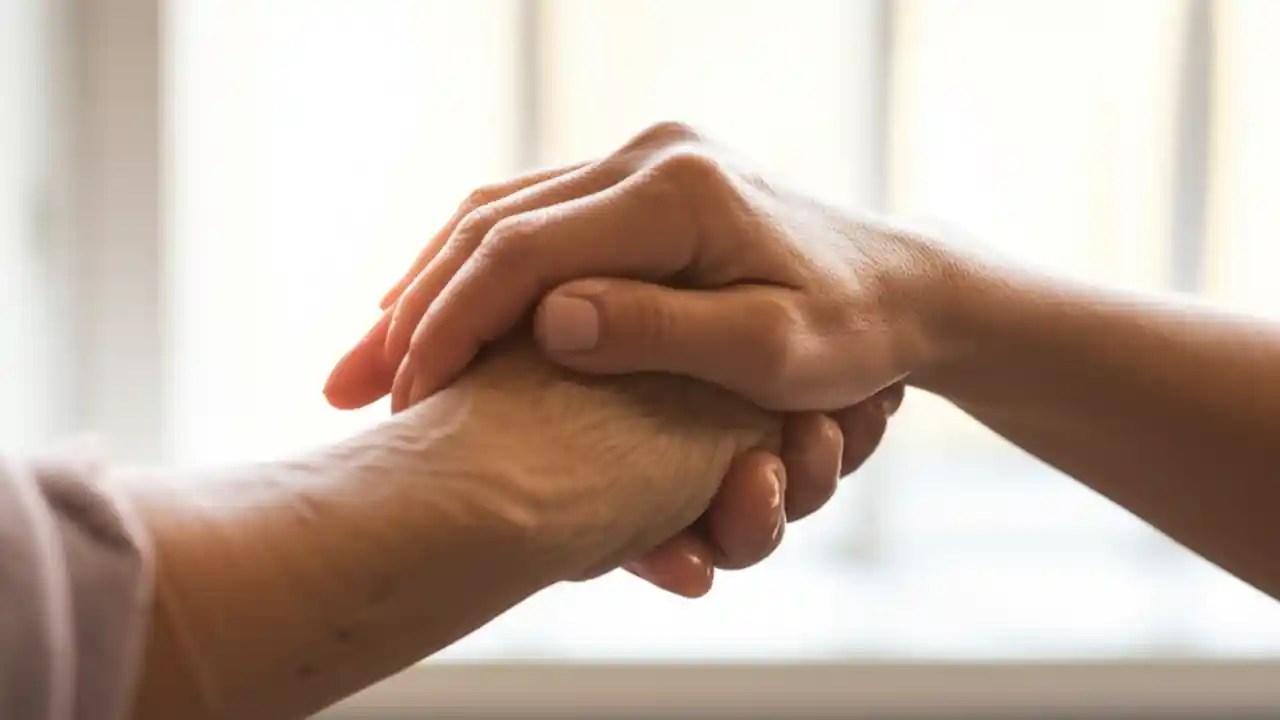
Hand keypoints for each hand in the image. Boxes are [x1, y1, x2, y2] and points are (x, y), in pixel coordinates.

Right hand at [325, 122, 925, 590]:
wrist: (900, 286)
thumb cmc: (852, 332)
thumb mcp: (776, 349)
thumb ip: (664, 330)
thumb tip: (547, 320)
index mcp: (677, 191)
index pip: (526, 251)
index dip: (453, 324)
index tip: (407, 395)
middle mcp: (648, 158)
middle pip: (493, 225)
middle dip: (415, 309)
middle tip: (350, 386)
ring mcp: (639, 164)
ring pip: (496, 216)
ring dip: (426, 287)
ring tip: (370, 357)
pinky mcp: (635, 186)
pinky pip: (526, 220)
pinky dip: (469, 271)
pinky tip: (430, 315)